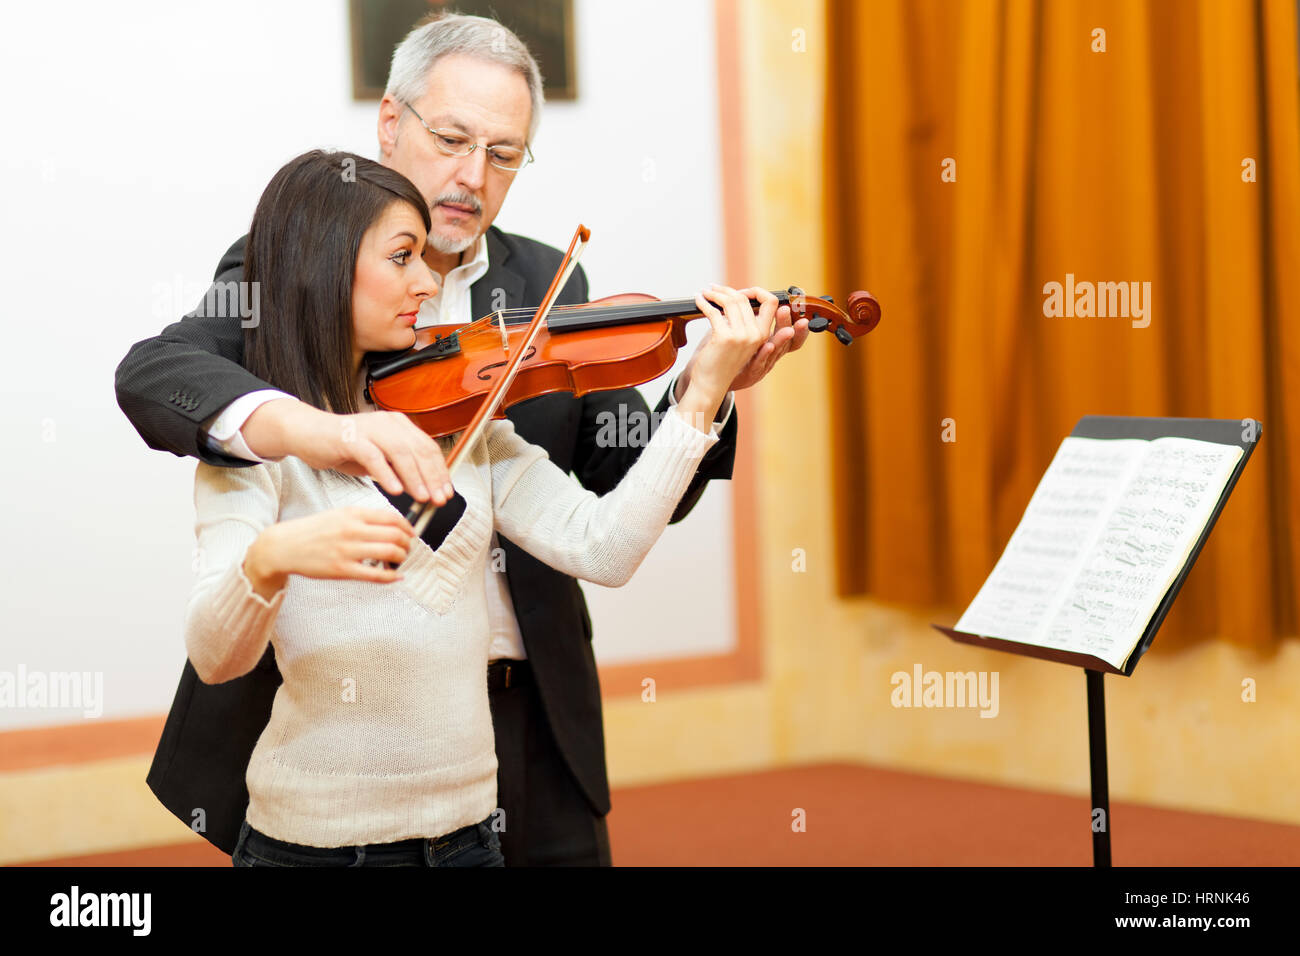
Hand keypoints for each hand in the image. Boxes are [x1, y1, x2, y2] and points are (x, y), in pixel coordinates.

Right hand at [243, 507, 415, 597]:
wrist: (285, 545)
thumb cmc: (314, 530)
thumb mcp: (339, 514)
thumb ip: (365, 518)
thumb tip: (393, 524)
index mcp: (353, 513)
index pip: (392, 517)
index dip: (407, 527)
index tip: (411, 533)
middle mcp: (352, 530)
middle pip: (395, 535)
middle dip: (407, 543)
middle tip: (407, 548)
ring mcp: (347, 550)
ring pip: (389, 553)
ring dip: (401, 558)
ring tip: (399, 560)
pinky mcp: (342, 570)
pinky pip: (375, 575)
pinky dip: (391, 577)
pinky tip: (396, 576)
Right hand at [244, 398, 453, 502]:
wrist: (308, 434)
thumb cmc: (344, 447)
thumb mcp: (380, 459)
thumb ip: (400, 470)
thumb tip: (425, 488)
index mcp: (399, 425)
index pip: (428, 448)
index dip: (440, 471)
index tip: (446, 492)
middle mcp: (388, 422)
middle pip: (419, 450)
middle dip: (432, 477)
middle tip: (438, 499)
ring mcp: (370, 428)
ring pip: (400, 452)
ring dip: (414, 477)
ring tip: (421, 497)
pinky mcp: (351, 437)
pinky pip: (373, 457)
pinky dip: (386, 474)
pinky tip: (395, 490)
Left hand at [674, 286, 809, 400]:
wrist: (710, 384)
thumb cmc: (722, 361)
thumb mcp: (739, 340)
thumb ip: (742, 321)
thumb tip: (735, 296)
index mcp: (762, 334)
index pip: (771, 303)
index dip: (756, 292)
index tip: (740, 292)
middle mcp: (756, 335)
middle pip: (745, 299)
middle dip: (727, 290)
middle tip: (714, 288)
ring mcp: (742, 336)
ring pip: (730, 301)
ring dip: (715, 293)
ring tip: (706, 293)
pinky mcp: (724, 337)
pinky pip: (713, 310)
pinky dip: (703, 302)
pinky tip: (698, 300)